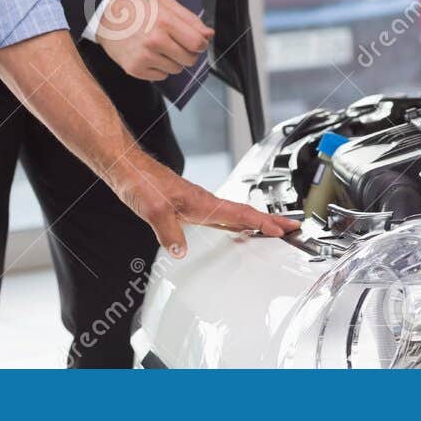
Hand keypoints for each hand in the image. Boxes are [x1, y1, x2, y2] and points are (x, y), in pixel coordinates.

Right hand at [96, 0, 213, 81]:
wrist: (106, 17)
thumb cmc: (138, 9)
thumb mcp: (166, 5)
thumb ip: (191, 20)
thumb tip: (209, 35)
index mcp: (165, 22)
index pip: (197, 44)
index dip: (201, 44)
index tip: (196, 41)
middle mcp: (154, 41)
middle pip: (189, 60)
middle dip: (188, 53)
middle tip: (175, 42)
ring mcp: (143, 57)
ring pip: (176, 70)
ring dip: (173, 60)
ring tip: (158, 46)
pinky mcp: (135, 69)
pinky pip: (161, 76)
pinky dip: (159, 68)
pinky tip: (149, 54)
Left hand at [112, 156, 300, 258]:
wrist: (127, 169)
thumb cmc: (141, 182)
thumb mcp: (154, 210)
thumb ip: (169, 232)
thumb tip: (181, 251)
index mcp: (202, 202)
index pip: (240, 214)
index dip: (263, 222)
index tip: (283, 228)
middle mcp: (204, 201)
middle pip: (244, 213)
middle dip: (269, 220)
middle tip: (292, 227)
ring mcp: (198, 203)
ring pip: (234, 214)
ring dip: (255, 222)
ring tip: (271, 230)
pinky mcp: (188, 204)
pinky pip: (220, 216)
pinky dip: (235, 223)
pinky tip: (233, 230)